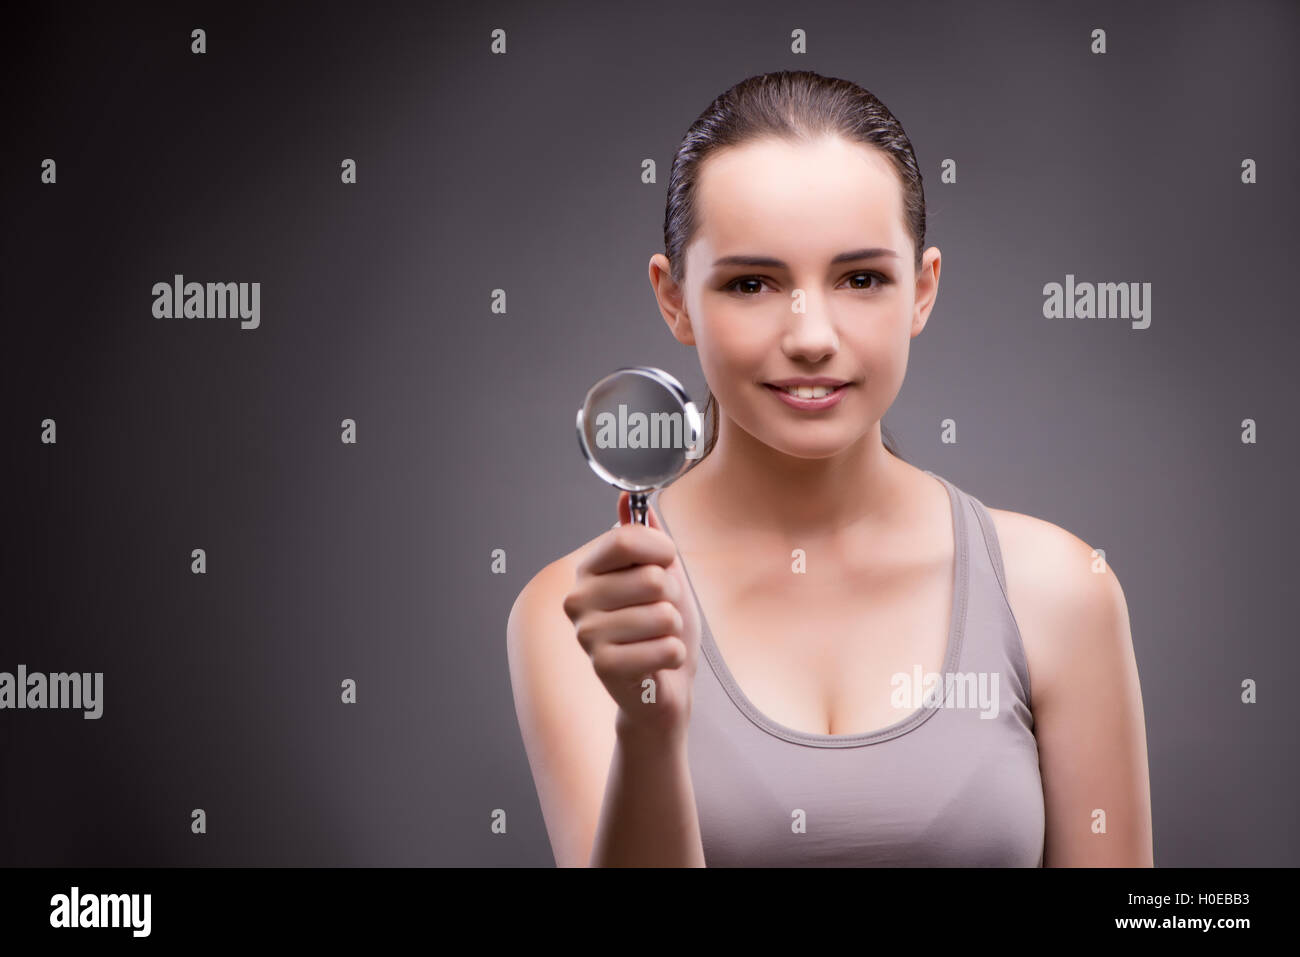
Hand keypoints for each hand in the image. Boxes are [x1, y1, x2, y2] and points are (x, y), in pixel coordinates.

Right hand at [563, 491, 701, 740]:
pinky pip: (667, 648)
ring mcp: (586, 634)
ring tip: (656, 639)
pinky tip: (657, 663)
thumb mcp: (661, 572)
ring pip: (665, 615)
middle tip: (658, 615)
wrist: (662, 687)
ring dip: (674, 630)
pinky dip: (674, 656)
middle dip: (672, 598)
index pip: (625, 538)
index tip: (666, 563)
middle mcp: (577, 598)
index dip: (661, 549)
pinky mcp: (603, 667)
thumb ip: (644, 536)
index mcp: (588, 569)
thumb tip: (627, 497)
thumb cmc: (661, 628)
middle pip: (652, 578)